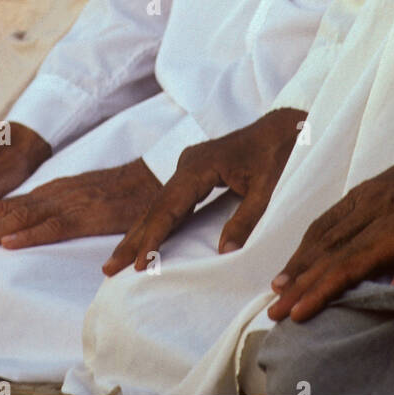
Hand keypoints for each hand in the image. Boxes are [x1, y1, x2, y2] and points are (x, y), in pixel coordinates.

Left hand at [0, 158, 161, 258]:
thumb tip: (26, 237)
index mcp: (50, 193)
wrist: (156, 176)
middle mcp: (53, 194)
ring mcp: (70, 202)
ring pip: (20, 218)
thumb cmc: (121, 196)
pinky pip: (56, 224)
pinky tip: (10, 244)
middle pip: (2, 212)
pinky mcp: (90, 213)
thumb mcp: (81, 205)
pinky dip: (31, 234)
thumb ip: (56, 217)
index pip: (3, 209)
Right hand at [105, 109, 304, 276]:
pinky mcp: (196, 171)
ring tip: (120, 259)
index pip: (168, 208)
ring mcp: (189, 166)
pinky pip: (172, 200)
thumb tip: (224, 252)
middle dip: (133, 239)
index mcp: (199, 166)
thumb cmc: (278, 154)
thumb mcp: (267, 189)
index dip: (153, 238)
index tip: (138, 265)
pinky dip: (158, 221)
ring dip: (141, 231)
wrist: (285, 126)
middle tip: (108, 268)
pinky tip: (148, 238)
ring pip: (160, 204)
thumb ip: (245, 218)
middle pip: (156, 207)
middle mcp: (188, 164)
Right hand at [267, 165, 393, 322]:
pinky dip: (311, 241)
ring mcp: (365, 202)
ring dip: (298, 261)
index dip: (318, 290)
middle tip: (273, 308)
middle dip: (297, 281)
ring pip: (322, 234)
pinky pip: (329, 220)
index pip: (344, 265)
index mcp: (388, 228)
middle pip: (324, 251)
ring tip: (279, 283)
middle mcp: (368, 213)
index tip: (297, 312)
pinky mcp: (367, 196)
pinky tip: (307, 252)